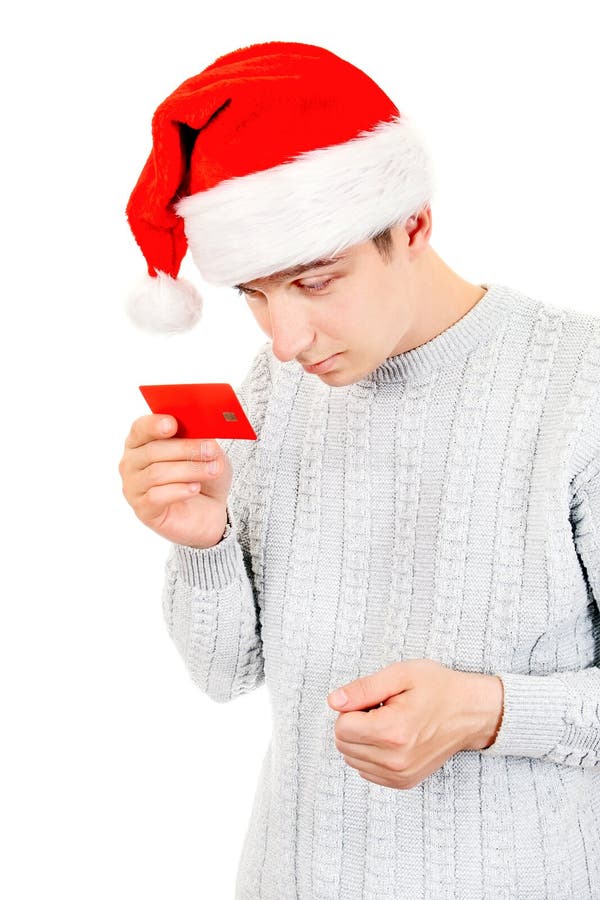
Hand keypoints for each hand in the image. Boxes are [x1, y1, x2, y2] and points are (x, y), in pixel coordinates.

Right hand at [118, 414, 231, 547]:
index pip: (140, 428)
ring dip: (189, 470)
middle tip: (210, 449)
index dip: (154, 425)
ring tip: (213, 470)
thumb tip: (202, 431)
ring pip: (156, 474)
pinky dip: (179, 490)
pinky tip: (195, 488)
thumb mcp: (208, 451)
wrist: (211, 509)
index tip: (172, 424)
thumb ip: (201, 438)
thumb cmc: (203, 474)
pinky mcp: (143, 510)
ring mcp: (133, 487)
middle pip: (152, 451)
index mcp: (142, 441)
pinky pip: (156, 497)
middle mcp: (132, 463)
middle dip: (185, 449)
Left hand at [327, 658, 503, 789]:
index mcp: (394, 732)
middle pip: (343, 745)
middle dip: (355, 723)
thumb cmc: (438, 688)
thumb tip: (333, 701)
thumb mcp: (400, 675)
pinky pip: (366, 771)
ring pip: (352, 759)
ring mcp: (401, 775)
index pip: (342, 727)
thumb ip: (363, 689)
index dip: (353, 708)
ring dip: (362, 739)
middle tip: (382, 709)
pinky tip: (392, 739)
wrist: (471, 713)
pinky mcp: (404, 782)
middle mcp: (396, 760)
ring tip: (389, 722)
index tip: (375, 700)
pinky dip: (371, 754)